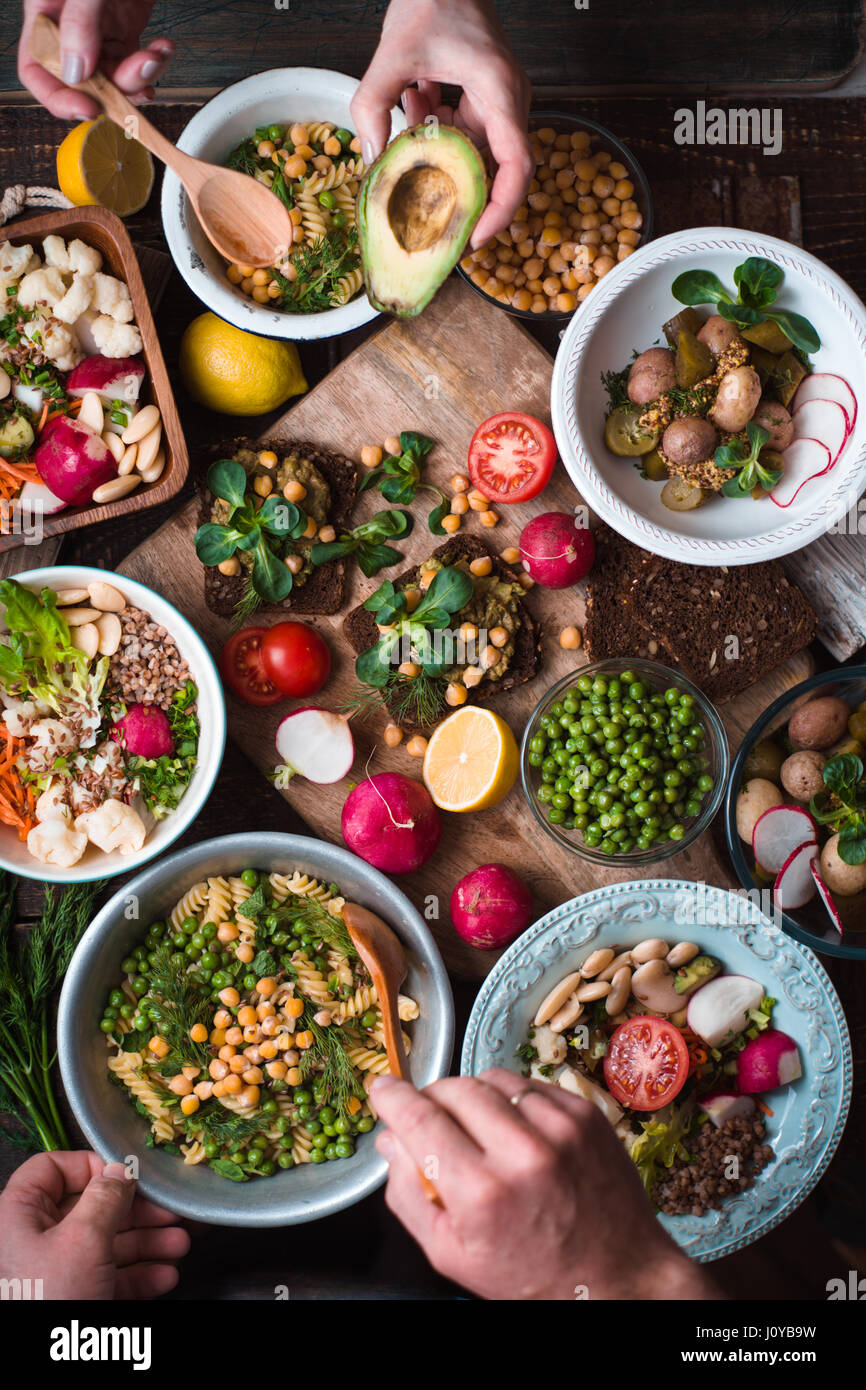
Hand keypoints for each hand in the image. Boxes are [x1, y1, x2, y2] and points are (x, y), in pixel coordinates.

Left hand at [0, 1151, 189, 1299]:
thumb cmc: (48, 1300)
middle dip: (137, 1213)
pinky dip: (136, 1276)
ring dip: (146, 1244)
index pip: (52, 1169)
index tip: (128, 1175)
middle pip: (89, 1209)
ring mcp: (51, 1274)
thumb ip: (107, 1198)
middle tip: (170, 1213)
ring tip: (178, 1246)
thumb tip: (121, 1170)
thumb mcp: (83, 1240)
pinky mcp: (69, 1301)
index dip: (92, 1166)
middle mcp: (32, 1240)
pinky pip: (105, 1279)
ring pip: (103, 1246)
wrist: (41, 1376)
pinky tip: (163, 1277)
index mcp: (19, 1213)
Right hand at [19, 0, 174, 120]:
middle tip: (137, 83)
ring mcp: (96, 31)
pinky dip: (153, 64)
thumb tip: (75, 70)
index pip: (36, 69)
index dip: (58, 97)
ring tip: (156, 56)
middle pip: (81, 82)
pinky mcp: (123, 31)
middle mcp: (68, 27)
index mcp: (44, 12)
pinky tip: (162, 49)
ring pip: (112, 78)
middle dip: (113, 88)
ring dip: (140, 77)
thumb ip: (79, 22)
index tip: (88, 107)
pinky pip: (134, 63)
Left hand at [351, 0, 533, 246]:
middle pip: (496, 168)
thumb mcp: (392, 53)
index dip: (500, 210)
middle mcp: (508, 99)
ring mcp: (498, 98)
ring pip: (474, 150)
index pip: (518, 166)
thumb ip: (373, 106)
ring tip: (411, 131)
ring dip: (440, 151)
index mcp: (499, 92)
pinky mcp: (483, 95)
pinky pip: (465, 130)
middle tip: (432, 218)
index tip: (475, 236)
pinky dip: (437, 129)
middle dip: (462, 191)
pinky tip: (414, 106)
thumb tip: (371, 159)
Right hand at [372, 1069, 721, 1300]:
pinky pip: (529, 1084)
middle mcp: (521, 1152)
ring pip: (491, 1079)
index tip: (381, 1088)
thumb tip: (388, 1141)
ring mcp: (559, 1127)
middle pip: (454, 1089)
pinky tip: (516, 1131)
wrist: (617, 1276)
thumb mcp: (452, 1254)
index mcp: (481, 1193)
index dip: (391, 1098)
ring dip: (473, 1095)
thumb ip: (408, 1196)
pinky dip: (512, 1100)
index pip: (419, 1119)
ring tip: (478, 1129)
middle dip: (432, 1097)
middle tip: (430, 1117)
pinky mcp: (584, 1114)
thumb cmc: (531, 1274)